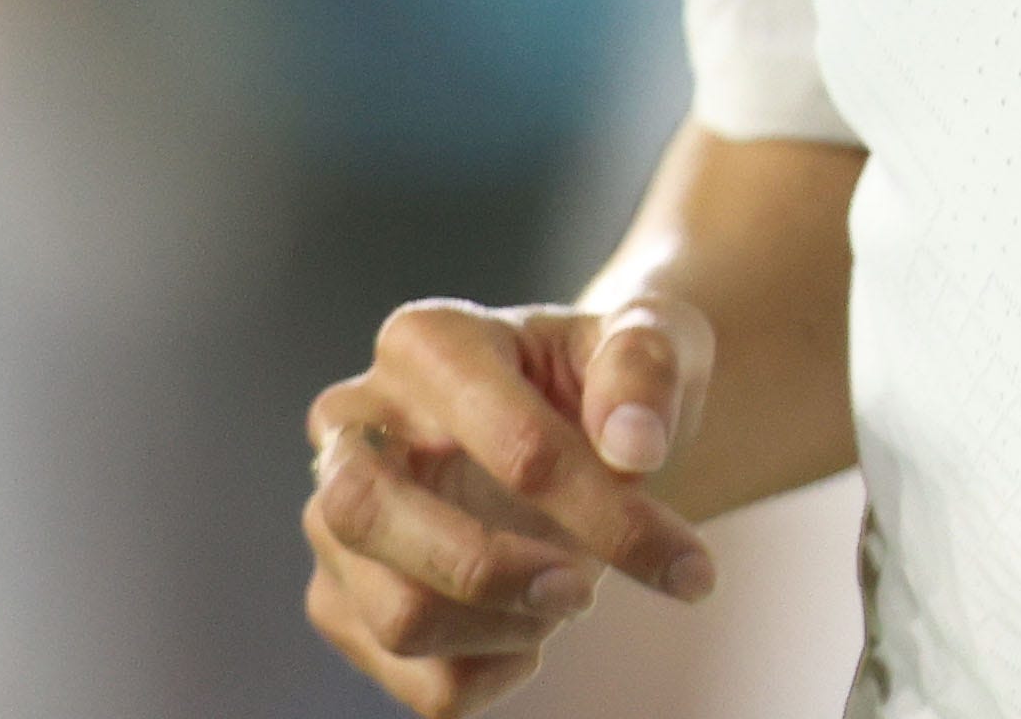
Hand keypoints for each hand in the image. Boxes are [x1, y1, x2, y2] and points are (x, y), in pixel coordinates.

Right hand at [302, 294, 719, 717]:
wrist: (580, 426)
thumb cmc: (607, 381)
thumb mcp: (652, 340)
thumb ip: (647, 370)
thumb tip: (633, 445)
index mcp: (428, 343)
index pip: (513, 446)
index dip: (608, 516)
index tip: (689, 564)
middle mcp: (353, 425)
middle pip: (373, 516)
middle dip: (497, 574)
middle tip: (585, 591)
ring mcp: (332, 518)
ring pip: (396, 616)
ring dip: (508, 629)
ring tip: (568, 597)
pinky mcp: (342, 598)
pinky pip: (413, 680)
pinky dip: (490, 677)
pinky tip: (529, 630)